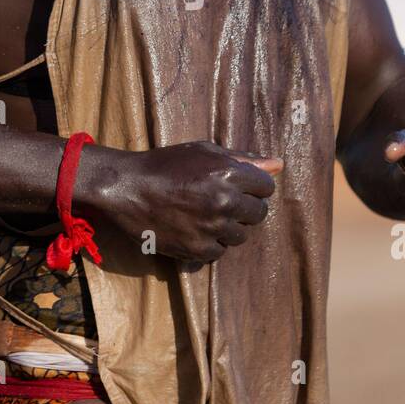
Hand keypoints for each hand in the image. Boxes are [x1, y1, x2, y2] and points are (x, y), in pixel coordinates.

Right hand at [87, 141, 281, 263]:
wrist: (126, 188)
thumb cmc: (165, 165)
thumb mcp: (203, 152)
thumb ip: (243, 159)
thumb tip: (279, 164)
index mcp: (229, 173)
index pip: (267, 188)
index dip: (253, 187)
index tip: (237, 186)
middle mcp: (224, 201)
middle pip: (259, 214)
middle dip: (244, 208)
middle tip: (221, 202)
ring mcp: (211, 228)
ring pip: (241, 235)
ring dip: (228, 227)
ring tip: (204, 215)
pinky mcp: (197, 249)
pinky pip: (219, 252)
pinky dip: (209, 243)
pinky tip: (193, 228)